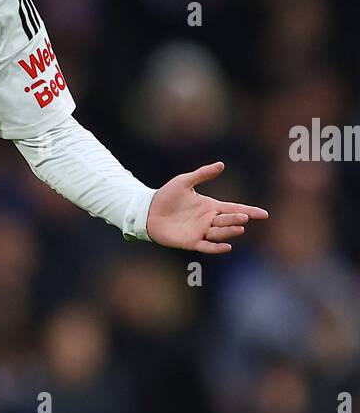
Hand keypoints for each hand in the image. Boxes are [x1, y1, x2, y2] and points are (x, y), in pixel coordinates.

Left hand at [146, 162, 267, 253]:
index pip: (234, 208)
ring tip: (239, 227)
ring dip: (230, 231)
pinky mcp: (190, 242)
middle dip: (237, 219)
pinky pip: (207, 246)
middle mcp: (208, 220)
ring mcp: (200, 232)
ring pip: (220, 233)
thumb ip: (202, 174)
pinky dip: (217, 247)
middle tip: (244, 217)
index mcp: (210, 206)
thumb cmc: (166, 196)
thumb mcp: (185, 181)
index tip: (264, 214)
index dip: (249, 211)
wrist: (148, 211)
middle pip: (228, 221)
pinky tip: (227, 246)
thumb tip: (221, 164)